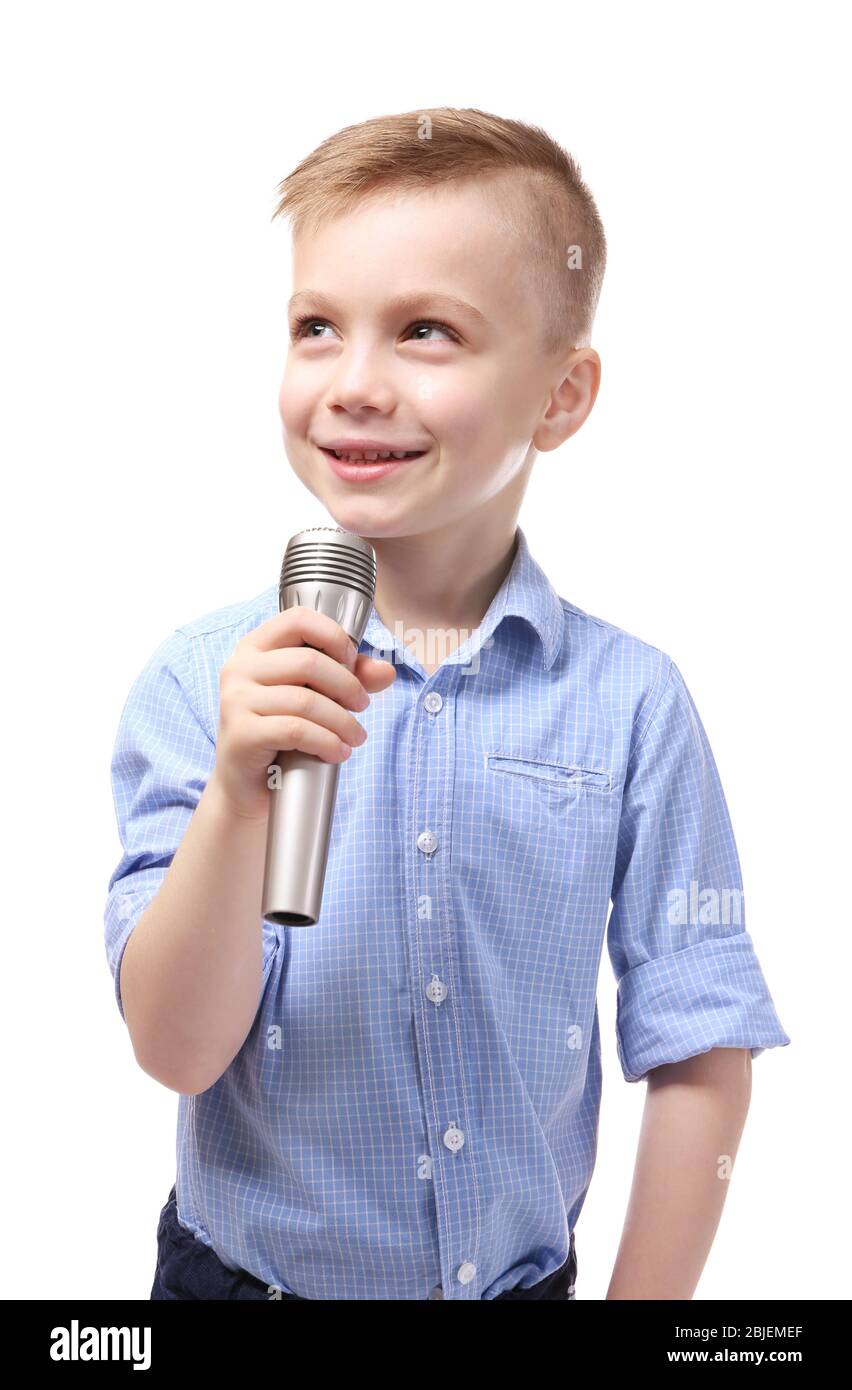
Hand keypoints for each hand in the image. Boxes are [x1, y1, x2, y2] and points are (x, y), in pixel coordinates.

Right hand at [211, 606, 395, 819]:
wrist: (245, 785)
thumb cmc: (279, 732)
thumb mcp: (314, 697)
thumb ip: (348, 677)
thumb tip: (386, 670)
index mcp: (255, 647)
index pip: (297, 619)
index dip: (332, 635)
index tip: (351, 660)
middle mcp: (239, 668)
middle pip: (308, 662)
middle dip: (347, 686)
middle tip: (362, 706)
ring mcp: (236, 700)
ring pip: (305, 701)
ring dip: (342, 721)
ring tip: (356, 737)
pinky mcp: (241, 733)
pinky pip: (295, 731)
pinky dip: (326, 742)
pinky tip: (338, 752)